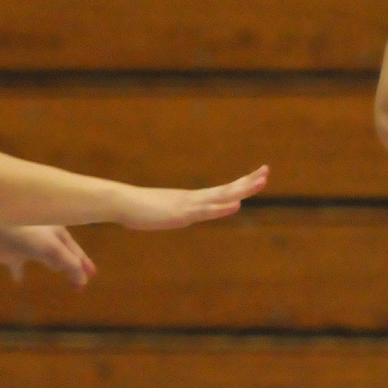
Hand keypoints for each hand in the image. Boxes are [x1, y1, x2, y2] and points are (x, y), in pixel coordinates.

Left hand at [0, 225, 96, 287]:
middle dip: (71, 265)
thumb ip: (68, 263)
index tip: (92, 275)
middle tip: (78, 283)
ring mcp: (27, 244)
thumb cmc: (24, 231)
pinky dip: (19, 272)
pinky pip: (17, 264)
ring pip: (43, 256)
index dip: (83, 263)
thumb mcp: (52, 248)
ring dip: (51, 264)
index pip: (75, 251)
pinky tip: (18, 281)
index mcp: (58, 232)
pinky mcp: (9, 251)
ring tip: (56, 271)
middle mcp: (44, 236)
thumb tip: (84, 281)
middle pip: (62, 253)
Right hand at [118, 165, 269, 230]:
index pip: (223, 191)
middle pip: (227, 189)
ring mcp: (188, 205)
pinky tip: (237, 205)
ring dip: (242, 189)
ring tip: (260, 181)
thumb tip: (181, 216)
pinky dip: (222, 208)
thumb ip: (176, 213)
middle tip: (267, 171)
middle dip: (248, 181)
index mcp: (192, 199)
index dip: (241, 184)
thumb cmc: (139, 208)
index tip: (258, 175)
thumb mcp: (164, 213)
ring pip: (221, 196)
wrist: (121, 202)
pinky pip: (206, 211)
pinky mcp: (181, 213)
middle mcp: (194, 198)